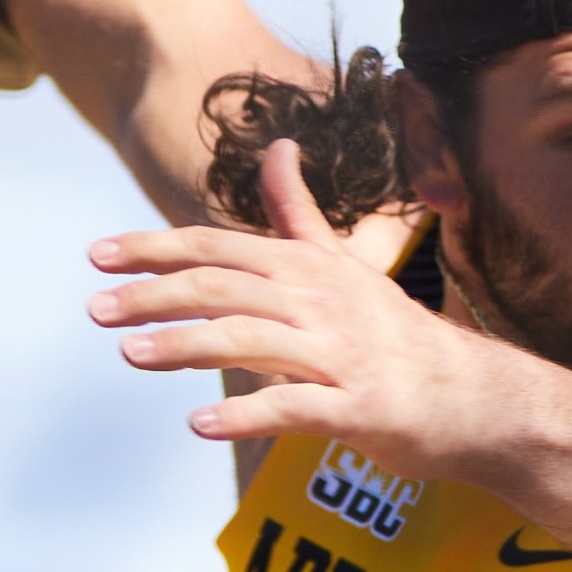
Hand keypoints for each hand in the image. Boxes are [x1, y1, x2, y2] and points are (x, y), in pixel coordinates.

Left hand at [86, 139, 514, 479]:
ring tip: (130, 356)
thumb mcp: (345, 265)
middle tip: (95, 308)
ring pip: (249, 340)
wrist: (476, 398)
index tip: (99, 254)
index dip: (157, 248)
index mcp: (310, 268)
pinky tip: (200, 425)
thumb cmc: (398, 338)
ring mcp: (340, 354)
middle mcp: (320, 302)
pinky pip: (294, 407)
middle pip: (223, 286)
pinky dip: (245, 416)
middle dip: (154, 294)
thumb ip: (298, 213)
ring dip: (185, 345)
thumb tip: (278, 147)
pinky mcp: (358, 406)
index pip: (220, 246)